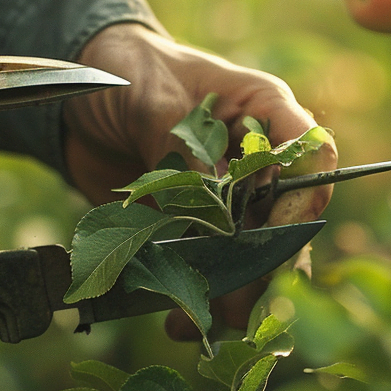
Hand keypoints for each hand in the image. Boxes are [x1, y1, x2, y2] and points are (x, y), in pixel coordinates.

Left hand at [63, 24, 336, 337]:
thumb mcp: (152, 97)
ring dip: (230, 294)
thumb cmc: (125, 71)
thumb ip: (181, 144)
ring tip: (196, 319)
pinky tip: (175, 319)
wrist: (78, 95)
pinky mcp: (193, 228)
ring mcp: (228, 199)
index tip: (273, 231)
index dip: (303, 196)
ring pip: (250, 257)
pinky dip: (194, 295)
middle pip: (285, 222)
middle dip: (263, 266)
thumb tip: (210, 195)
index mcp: (264, 112)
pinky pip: (207, 270)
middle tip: (237, 303)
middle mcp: (257, 161)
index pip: (311, 155)